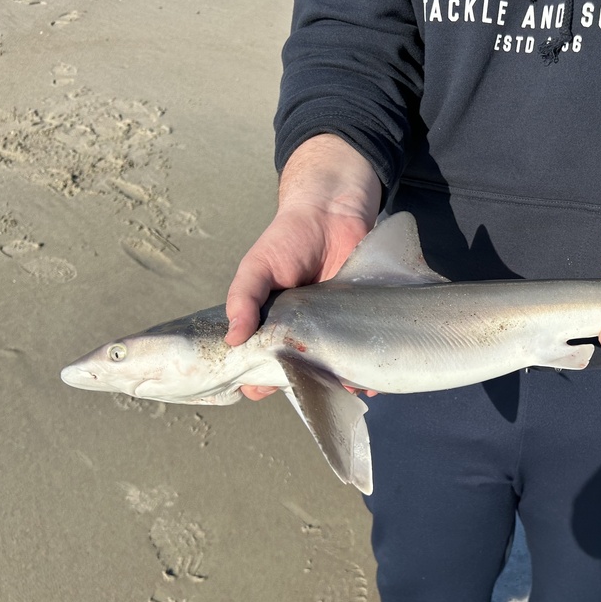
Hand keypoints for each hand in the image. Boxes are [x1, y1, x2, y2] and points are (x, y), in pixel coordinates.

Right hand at [225, 134, 380, 399]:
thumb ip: (243, 299)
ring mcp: (332, 330)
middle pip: (298, 373)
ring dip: (337, 384)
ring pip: (333, 369)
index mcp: (271, 324)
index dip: (257, 380)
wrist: (334, 212)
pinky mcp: (361, 323)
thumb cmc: (289, 239)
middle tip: (307, 389)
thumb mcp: (257, 266)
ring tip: (340, 387)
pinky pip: (363, 353)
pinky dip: (365, 370)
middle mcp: (301, 333)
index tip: (259, 388)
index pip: (260, 363)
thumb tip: (233, 339)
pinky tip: (367, 380)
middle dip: (302, 387)